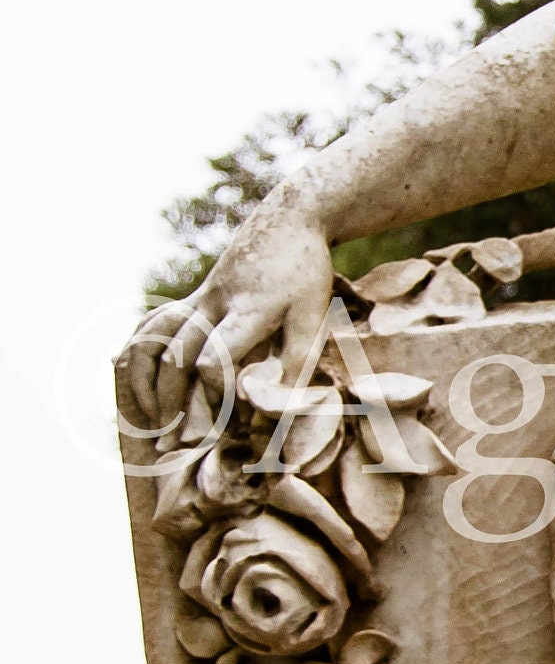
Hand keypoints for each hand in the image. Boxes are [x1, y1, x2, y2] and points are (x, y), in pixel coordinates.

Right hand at [118, 187, 335, 433]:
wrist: (289, 219)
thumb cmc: (306, 272)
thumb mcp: (315, 314)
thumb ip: (296, 358)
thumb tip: (270, 402)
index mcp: (247, 310)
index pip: (213, 358)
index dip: (215, 393)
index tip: (233, 421)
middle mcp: (212, 304)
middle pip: (174, 355)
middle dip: (170, 402)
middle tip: (173, 444)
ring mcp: (197, 298)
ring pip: (152, 338)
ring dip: (143, 380)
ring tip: (149, 418)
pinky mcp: (191, 296)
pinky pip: (152, 324)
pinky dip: (136, 351)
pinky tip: (131, 378)